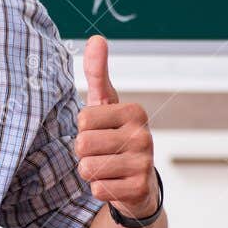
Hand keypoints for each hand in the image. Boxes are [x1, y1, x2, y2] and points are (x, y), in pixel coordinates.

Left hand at [75, 34, 158, 220]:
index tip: (101, 132)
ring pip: (88, 168)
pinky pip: (98, 189)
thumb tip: (96, 38)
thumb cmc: (114, 138)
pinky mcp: (139, 189)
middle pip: (83, 145)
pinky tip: (115, 184)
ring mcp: (145, 163)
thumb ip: (98, 72)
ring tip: (108, 168)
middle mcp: (144, 135)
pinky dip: (100, 189)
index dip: (83, 130)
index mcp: (134, 112)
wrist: (137, 184)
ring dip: (91, 172)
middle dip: (84, 153)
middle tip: (103, 153)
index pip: (83, 120)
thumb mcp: (105, 104)